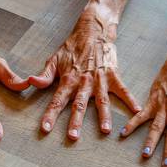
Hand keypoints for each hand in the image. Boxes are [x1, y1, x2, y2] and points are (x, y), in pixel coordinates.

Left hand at [29, 11, 140, 139]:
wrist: (93, 30)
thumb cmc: (72, 48)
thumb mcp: (54, 60)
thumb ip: (44, 75)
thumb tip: (31, 82)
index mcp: (68, 80)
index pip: (57, 100)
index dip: (50, 115)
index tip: (45, 129)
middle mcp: (83, 82)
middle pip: (78, 105)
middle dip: (76, 121)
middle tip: (74, 136)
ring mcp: (99, 79)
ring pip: (101, 101)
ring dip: (104, 116)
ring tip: (106, 131)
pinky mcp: (113, 75)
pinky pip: (123, 90)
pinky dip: (130, 100)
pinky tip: (136, 111)